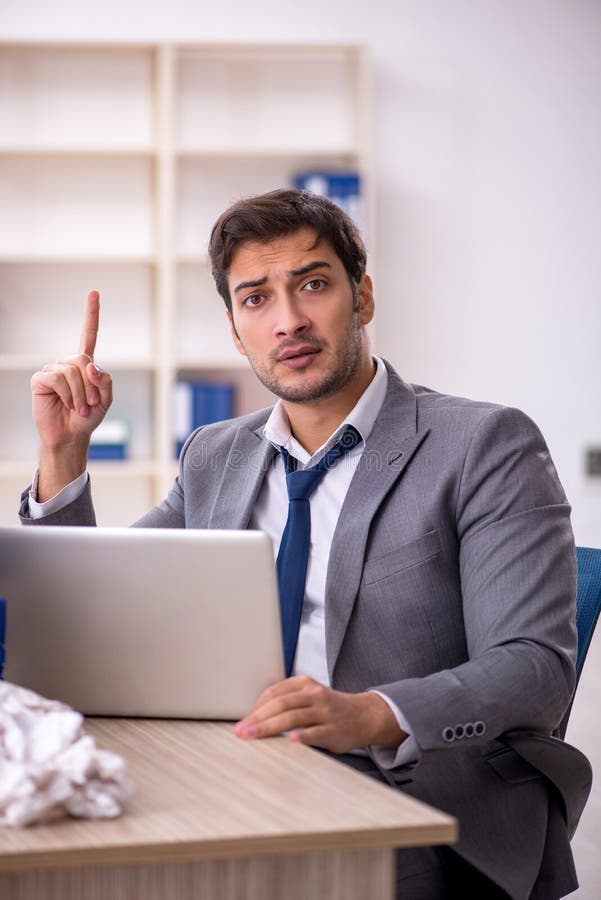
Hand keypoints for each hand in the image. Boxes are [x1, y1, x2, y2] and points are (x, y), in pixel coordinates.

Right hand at [31, 290, 112, 499]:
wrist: (70, 436)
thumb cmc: (88, 418)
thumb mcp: (106, 400)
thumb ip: (105, 380)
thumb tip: (90, 364)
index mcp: (85, 364)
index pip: (88, 334)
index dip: (91, 314)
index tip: (94, 292)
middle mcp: (68, 363)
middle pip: (83, 359)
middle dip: (91, 385)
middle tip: (92, 404)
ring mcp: (53, 370)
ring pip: (72, 370)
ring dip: (81, 394)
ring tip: (80, 409)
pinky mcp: (40, 379)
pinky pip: (57, 378)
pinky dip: (68, 394)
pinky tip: (67, 405)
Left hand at [234, 676, 405, 754]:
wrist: (364, 716)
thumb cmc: (330, 708)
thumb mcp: (310, 696)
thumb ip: (288, 701)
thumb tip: (255, 716)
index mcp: (305, 684)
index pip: (275, 692)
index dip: (257, 707)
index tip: (244, 721)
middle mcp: (314, 695)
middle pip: (280, 704)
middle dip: (257, 718)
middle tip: (241, 731)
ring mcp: (324, 712)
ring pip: (293, 717)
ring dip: (269, 727)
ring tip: (253, 736)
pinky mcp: (333, 729)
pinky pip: (315, 732)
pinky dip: (302, 736)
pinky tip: (290, 740)